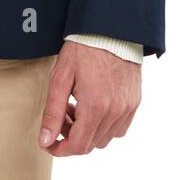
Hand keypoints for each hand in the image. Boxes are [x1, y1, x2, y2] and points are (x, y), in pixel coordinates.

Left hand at [38, 41, 141, 155]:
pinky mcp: (134, 102)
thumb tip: (46, 141)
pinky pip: (119, 128)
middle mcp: (115, 111)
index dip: (60, 149)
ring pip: (105, 139)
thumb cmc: (83, 49)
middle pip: (91, 144)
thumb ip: (53, 112)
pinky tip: (94, 106)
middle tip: (62, 114)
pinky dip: (104, 125)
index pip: (78, 146)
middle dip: (71, 136)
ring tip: (77, 107)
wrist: (110, 29)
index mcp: (95, 106)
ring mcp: (127, 108)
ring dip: (88, 131)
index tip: (48, 143)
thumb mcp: (60, 78)